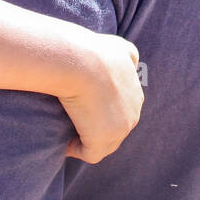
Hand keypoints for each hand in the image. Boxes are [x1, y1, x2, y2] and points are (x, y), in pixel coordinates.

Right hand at [58, 33, 142, 163]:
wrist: (79, 61)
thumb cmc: (89, 50)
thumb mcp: (117, 46)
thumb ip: (128, 55)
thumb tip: (131, 63)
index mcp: (135, 90)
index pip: (121, 106)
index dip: (102, 108)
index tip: (82, 104)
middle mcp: (134, 110)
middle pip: (116, 126)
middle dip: (96, 126)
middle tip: (73, 121)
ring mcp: (121, 127)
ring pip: (105, 141)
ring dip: (87, 139)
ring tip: (67, 134)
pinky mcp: (104, 139)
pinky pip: (91, 153)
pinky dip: (77, 150)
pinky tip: (64, 143)